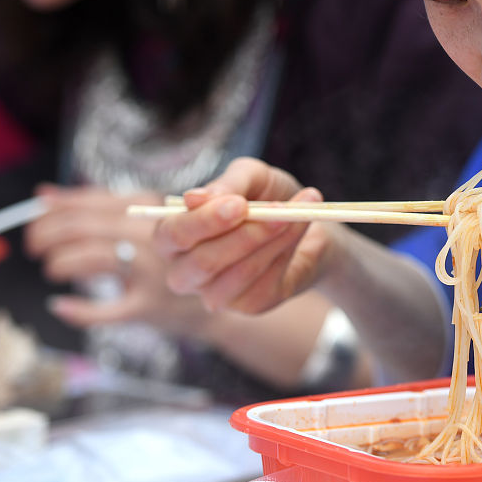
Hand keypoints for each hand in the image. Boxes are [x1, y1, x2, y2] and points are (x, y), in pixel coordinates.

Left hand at [25, 184, 213, 338]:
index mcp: (147, 207)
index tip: (35, 223)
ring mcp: (151, 270)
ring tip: (54, 269)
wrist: (214, 296)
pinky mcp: (148, 304)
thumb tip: (41, 194)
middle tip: (35, 249)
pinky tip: (61, 305)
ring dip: (57, 264)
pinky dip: (74, 310)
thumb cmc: (169, 255)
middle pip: (80, 227)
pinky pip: (101, 310)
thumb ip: (93, 205)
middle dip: (44, 237)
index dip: (51, 213)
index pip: (86, 203)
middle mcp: (151, 233)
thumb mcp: (137, 219)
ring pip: (86, 259)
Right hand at [152, 157, 333, 312]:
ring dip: (271, 240)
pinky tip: (298, 228)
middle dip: (242, 236)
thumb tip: (194, 197)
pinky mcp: (250, 304)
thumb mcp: (252, 177)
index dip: (203, 221)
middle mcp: (187, 271)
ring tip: (294, 213)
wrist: (310, 222)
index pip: (171, 235)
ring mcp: (216, 293)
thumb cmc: (268, 196)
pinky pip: (265, 282)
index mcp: (174, 236)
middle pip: (201, 263)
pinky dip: (286, 250)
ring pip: (238, 273)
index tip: (239, 204)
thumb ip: (227, 184)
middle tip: (276, 210)